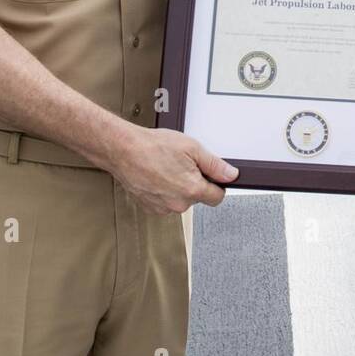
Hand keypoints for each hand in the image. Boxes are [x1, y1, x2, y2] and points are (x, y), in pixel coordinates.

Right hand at [107, 124, 238, 214]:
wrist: (123, 150)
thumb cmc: (153, 147)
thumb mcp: (192, 148)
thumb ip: (215, 165)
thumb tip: (230, 174)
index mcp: (192, 190)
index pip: (217, 197)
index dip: (216, 184)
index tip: (211, 177)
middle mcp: (178, 204)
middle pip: (198, 198)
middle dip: (194, 183)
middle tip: (182, 165)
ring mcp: (163, 208)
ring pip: (180, 200)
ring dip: (178, 188)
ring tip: (166, 168)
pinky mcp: (150, 208)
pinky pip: (165, 202)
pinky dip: (164, 192)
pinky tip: (157, 176)